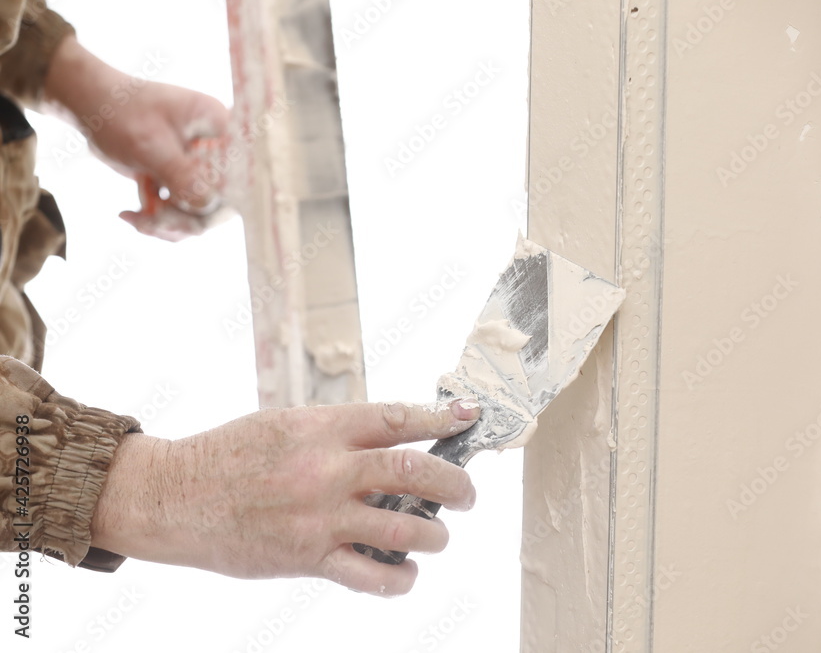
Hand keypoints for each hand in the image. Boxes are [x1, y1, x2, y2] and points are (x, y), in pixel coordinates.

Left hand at [44, 36, 228, 240]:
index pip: (240, 175)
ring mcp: (199, 166)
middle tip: (151, 220)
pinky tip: (131, 214)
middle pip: (219, 201)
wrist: (89, 106)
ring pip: (198, 213)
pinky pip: (181, 213)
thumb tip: (208, 207)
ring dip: (167, 223)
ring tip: (136, 218)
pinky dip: (157, 220)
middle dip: (183, 218)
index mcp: (221, 130)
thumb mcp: (150, 147)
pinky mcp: (181, 178)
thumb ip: (182, 176)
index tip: (191, 210)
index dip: (223, 199)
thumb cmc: (120, 114)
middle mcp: (217, 150)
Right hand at [90, 399, 480, 595]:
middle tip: (467, 494)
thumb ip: (337, 432)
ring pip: (402, 529)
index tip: (468, 418)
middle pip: (412, 471)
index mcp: (321, 427)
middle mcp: (326, 469)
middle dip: (454, 484)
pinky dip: (399, 579)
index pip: (397, 419)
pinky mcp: (307, 557)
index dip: (441, 419)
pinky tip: (406, 574)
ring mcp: (319, 516)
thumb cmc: (230, 454)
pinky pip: (369, 576)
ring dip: (434, 535)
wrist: (174, 497)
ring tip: (439, 535)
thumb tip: (392, 438)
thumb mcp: (286, 424)